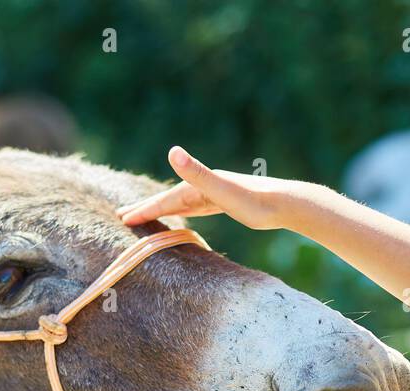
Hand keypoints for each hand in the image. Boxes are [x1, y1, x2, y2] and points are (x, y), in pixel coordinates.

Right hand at [116, 146, 303, 230]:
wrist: (286, 203)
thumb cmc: (255, 202)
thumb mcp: (222, 190)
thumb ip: (197, 173)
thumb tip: (173, 152)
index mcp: (199, 186)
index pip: (164, 200)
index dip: (143, 210)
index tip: (122, 219)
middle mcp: (205, 186)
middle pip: (169, 200)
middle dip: (146, 208)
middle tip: (123, 216)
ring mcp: (216, 193)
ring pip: (181, 204)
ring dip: (163, 209)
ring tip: (146, 215)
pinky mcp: (227, 203)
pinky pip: (197, 208)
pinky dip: (184, 211)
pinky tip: (183, 215)